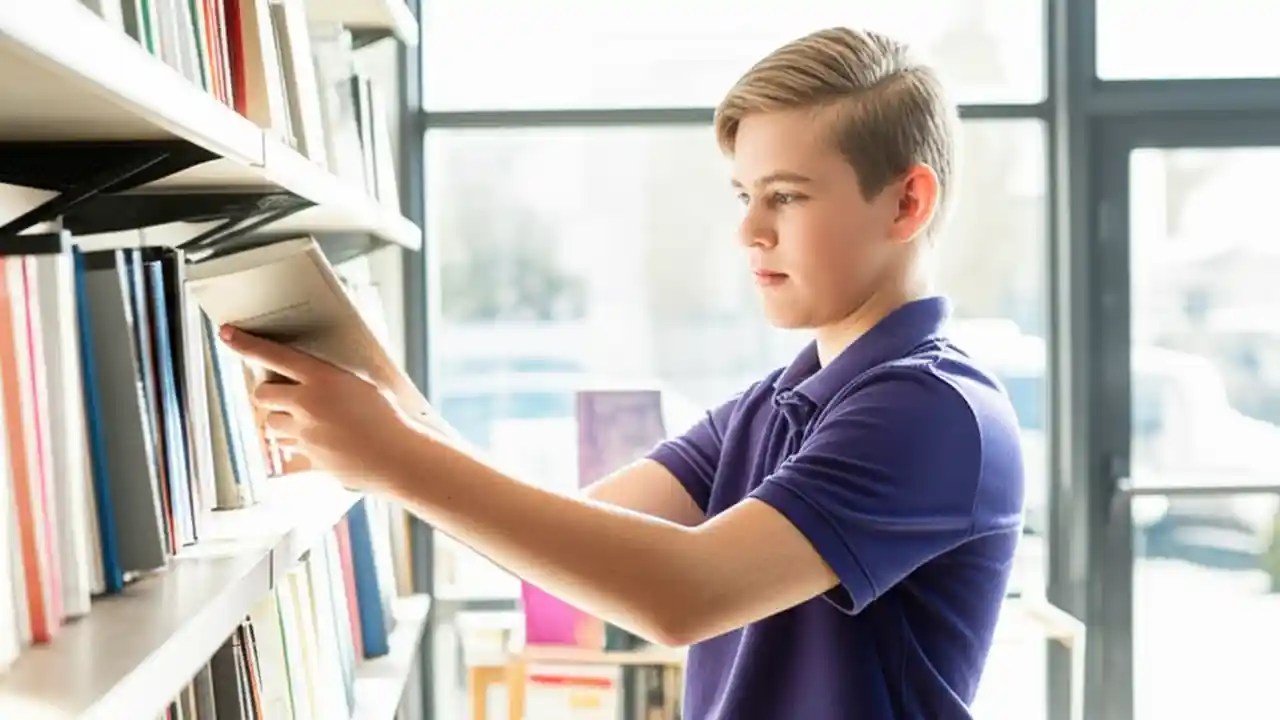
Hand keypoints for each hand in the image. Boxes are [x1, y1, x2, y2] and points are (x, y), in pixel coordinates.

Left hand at [218, 325, 420, 489]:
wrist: (401, 457)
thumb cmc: (391, 417)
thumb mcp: (364, 386)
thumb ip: (333, 381)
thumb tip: (311, 378)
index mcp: (323, 378)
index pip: (274, 355)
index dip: (246, 344)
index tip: (226, 334)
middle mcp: (308, 404)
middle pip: (262, 394)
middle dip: (269, 395)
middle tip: (285, 398)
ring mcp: (305, 434)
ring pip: (270, 426)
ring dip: (281, 423)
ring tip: (308, 425)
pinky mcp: (309, 460)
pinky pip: (287, 455)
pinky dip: (296, 452)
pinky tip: (315, 449)